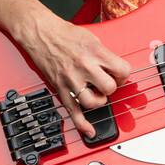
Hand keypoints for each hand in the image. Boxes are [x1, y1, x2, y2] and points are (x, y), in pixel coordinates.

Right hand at [17, 13, 130, 136]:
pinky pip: (73, 111)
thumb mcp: (92, 39)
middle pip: (110, 88)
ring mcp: (71, 79)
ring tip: (96, 93)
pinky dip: (82, 124)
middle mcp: (84, 67)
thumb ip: (104, 56)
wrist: (40, 33)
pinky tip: (90, 131)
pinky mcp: (60, 88)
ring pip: (94, 102)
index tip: (119, 74)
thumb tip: (115, 69)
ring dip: (99, 100)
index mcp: (95, 52)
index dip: (123, 74)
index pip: (122, 71)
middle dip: (112, 87)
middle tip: (107, 82)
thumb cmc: (64, 33)